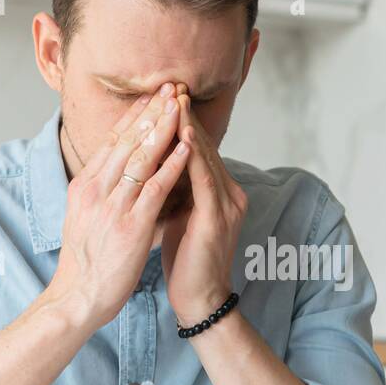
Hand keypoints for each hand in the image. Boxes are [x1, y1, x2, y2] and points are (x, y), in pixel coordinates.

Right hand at [46, 84, 190, 330]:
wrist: (78, 297)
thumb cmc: (85, 263)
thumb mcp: (84, 218)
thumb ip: (99, 193)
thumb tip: (112, 173)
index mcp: (84, 186)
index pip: (111, 141)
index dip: (134, 116)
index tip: (152, 95)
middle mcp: (96, 189)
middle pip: (127, 141)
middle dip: (151, 111)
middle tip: (170, 87)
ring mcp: (113, 206)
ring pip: (142, 157)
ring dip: (164, 128)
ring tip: (181, 105)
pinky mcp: (131, 225)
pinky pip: (156, 187)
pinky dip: (173, 164)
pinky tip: (188, 146)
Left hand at [162, 85, 248, 325]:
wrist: (200, 299)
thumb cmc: (186, 262)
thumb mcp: (180, 218)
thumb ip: (176, 191)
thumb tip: (156, 166)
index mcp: (219, 192)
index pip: (197, 148)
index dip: (180, 122)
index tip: (162, 97)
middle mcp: (229, 193)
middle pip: (202, 145)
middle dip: (183, 116)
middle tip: (169, 84)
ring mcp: (226, 204)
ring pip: (203, 156)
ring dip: (187, 126)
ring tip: (173, 99)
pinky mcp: (217, 218)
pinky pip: (202, 178)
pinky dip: (191, 154)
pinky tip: (180, 134)